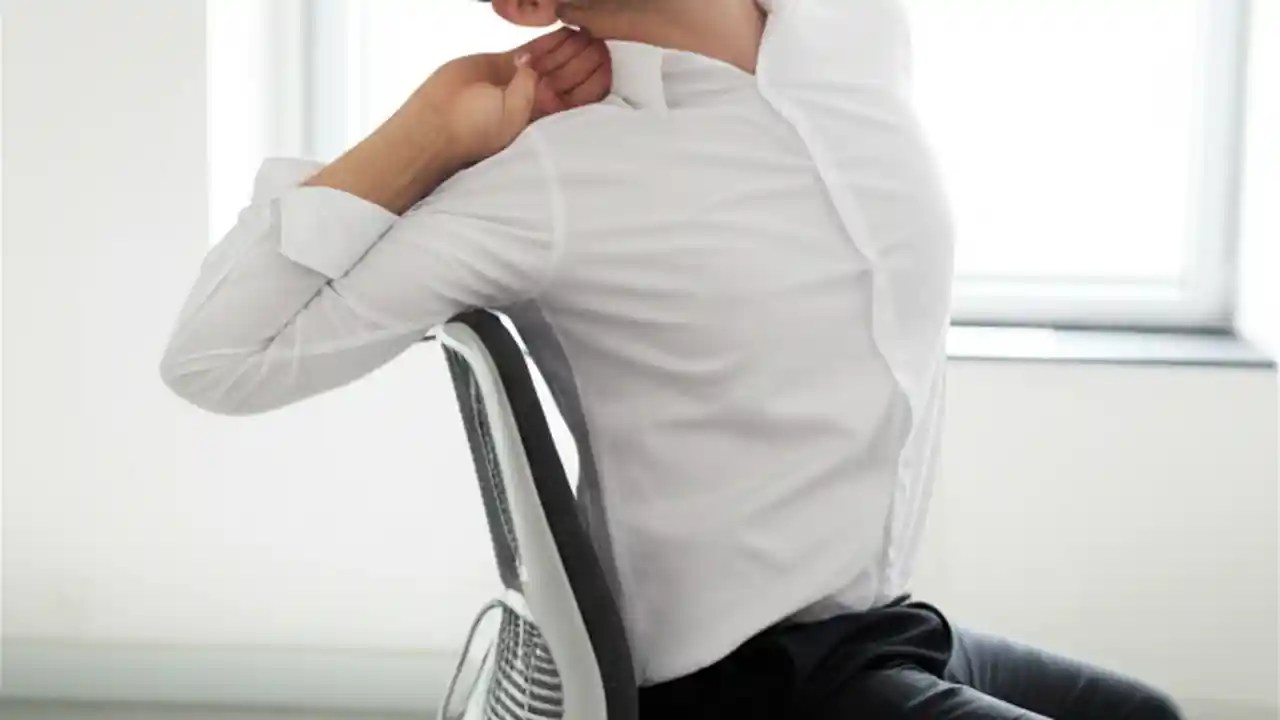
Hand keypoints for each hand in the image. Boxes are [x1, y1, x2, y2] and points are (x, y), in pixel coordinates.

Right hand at [418, 27, 611, 167]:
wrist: (440, 119)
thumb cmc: (475, 130)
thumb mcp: (512, 117)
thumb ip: (528, 92)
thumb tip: (534, 67)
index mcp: (546, 117)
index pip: (578, 97)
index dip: (594, 78)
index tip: (606, 61)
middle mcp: (539, 99)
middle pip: (571, 75)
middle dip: (588, 58)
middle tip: (601, 39)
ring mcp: (524, 80)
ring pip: (556, 60)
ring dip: (572, 46)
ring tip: (589, 30)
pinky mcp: (507, 65)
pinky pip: (535, 49)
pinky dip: (551, 40)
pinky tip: (567, 29)